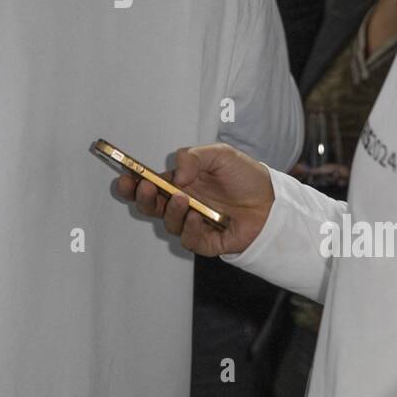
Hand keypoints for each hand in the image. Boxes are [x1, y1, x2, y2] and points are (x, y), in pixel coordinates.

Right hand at [114, 142, 274, 256]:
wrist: (272, 202)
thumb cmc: (245, 177)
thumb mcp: (220, 155)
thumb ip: (193, 158)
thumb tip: (175, 175)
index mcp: (180, 182)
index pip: (149, 183)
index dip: (133, 182)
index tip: (125, 175)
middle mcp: (183, 203)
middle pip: (150, 205)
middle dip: (142, 197)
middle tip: (145, 187)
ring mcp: (193, 223)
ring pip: (168, 222)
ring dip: (170, 210)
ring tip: (182, 199)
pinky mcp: (205, 241)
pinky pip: (188, 240)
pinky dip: (189, 228)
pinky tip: (197, 217)